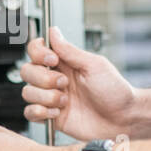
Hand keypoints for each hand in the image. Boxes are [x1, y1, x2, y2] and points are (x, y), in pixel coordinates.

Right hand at [20, 26, 137, 140]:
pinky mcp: (51, 117)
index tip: (52, 60)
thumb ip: (70, 50)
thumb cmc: (115, 91)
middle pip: (27, 71)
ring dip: (45, 97)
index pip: (36, 50)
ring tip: (65, 101)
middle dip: (43, 78)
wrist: (123, 119)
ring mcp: (52, 98)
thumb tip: (53, 31)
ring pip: (27, 92)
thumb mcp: (94, 65)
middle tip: (64, 83)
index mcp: (64, 63)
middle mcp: (55, 79)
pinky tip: (57, 113)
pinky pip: (30, 113)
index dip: (38, 53)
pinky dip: (40, 112)